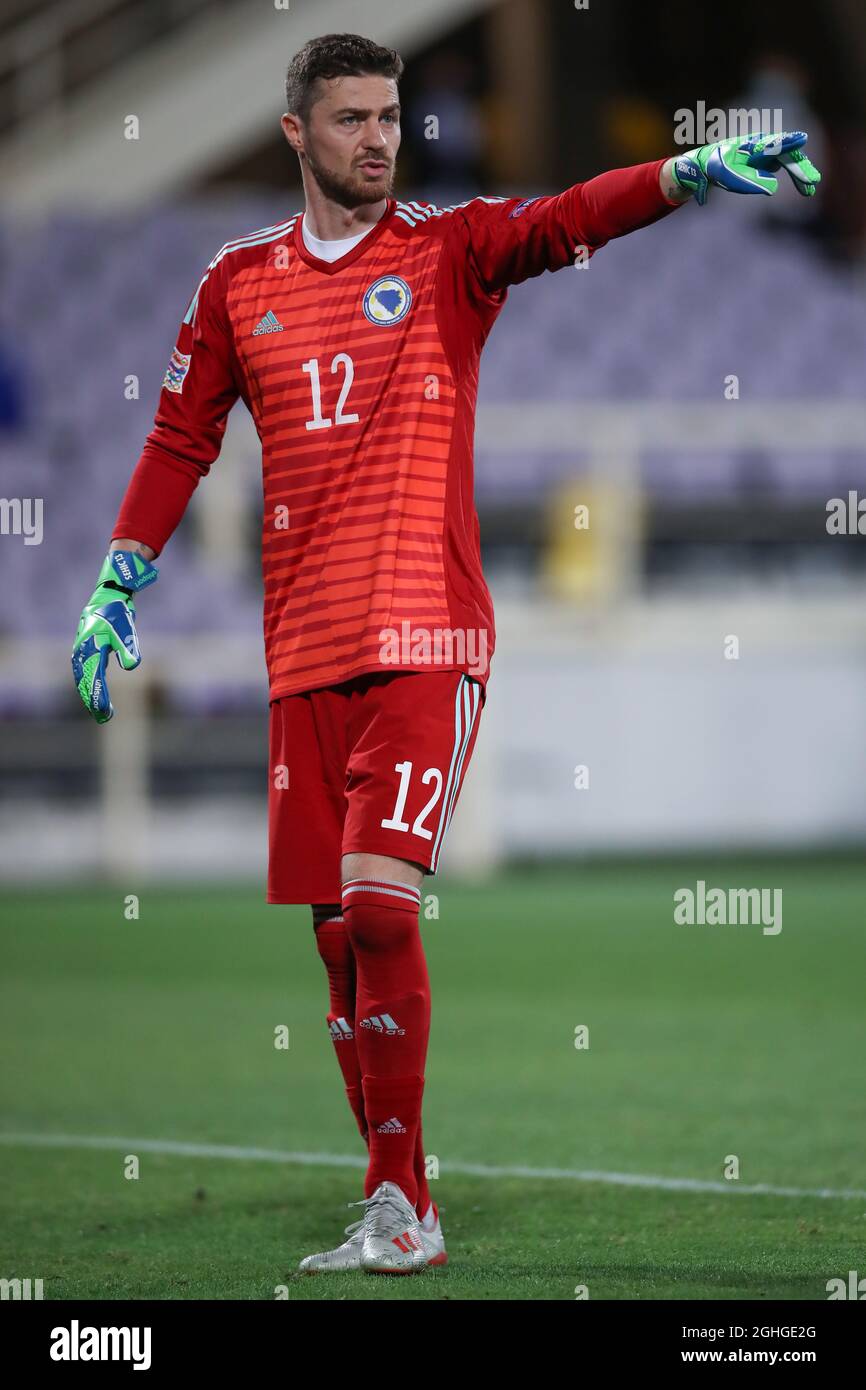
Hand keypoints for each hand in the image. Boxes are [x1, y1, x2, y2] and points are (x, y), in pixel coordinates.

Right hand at [71, 550, 157, 722]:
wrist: (109, 596)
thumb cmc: (118, 613)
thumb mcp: (126, 630)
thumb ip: (127, 648)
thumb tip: (131, 666)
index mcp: (90, 648)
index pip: (94, 678)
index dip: (99, 696)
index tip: (105, 711)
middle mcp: (82, 651)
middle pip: (85, 681)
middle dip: (94, 700)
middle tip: (104, 718)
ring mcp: (81, 650)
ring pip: (83, 678)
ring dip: (90, 694)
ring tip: (100, 711)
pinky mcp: (85, 649)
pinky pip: (85, 671)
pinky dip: (89, 684)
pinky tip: (96, 694)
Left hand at [673, 130, 820, 205]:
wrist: (706, 165)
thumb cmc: (716, 168)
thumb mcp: (728, 176)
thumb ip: (749, 180)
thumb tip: (773, 188)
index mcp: (752, 146)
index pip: (774, 144)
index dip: (788, 143)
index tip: (802, 140)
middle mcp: (763, 146)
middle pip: (786, 155)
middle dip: (800, 168)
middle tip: (813, 182)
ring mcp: (766, 152)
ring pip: (789, 161)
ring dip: (800, 174)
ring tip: (810, 191)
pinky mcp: (767, 160)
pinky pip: (785, 166)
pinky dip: (795, 177)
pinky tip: (804, 189)